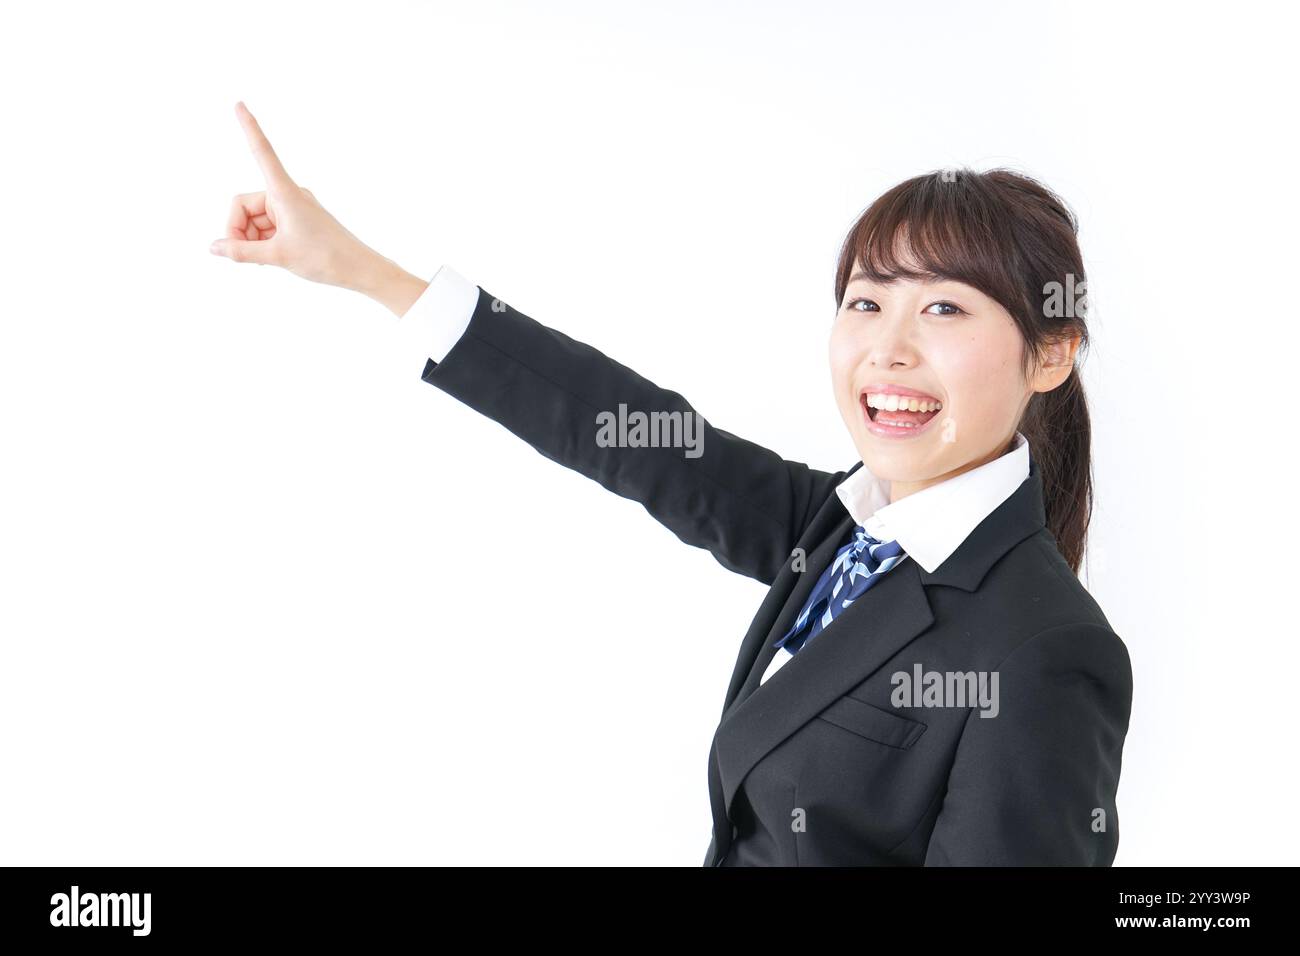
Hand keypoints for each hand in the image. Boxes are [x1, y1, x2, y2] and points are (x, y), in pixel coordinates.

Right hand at [210, 101, 426, 313]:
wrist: (358, 269)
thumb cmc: (325, 257)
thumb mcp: (277, 256)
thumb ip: (241, 251)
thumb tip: (214, 247)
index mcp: (284, 192)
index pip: (262, 152)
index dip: (249, 128)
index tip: (239, 103)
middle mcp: (287, 193)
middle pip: (244, 206)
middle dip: (239, 230)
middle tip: (244, 255)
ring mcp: (292, 207)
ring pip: (254, 220)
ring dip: (252, 239)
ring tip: (266, 260)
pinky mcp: (296, 220)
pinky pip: (268, 227)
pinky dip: (263, 241)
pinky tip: (271, 257)